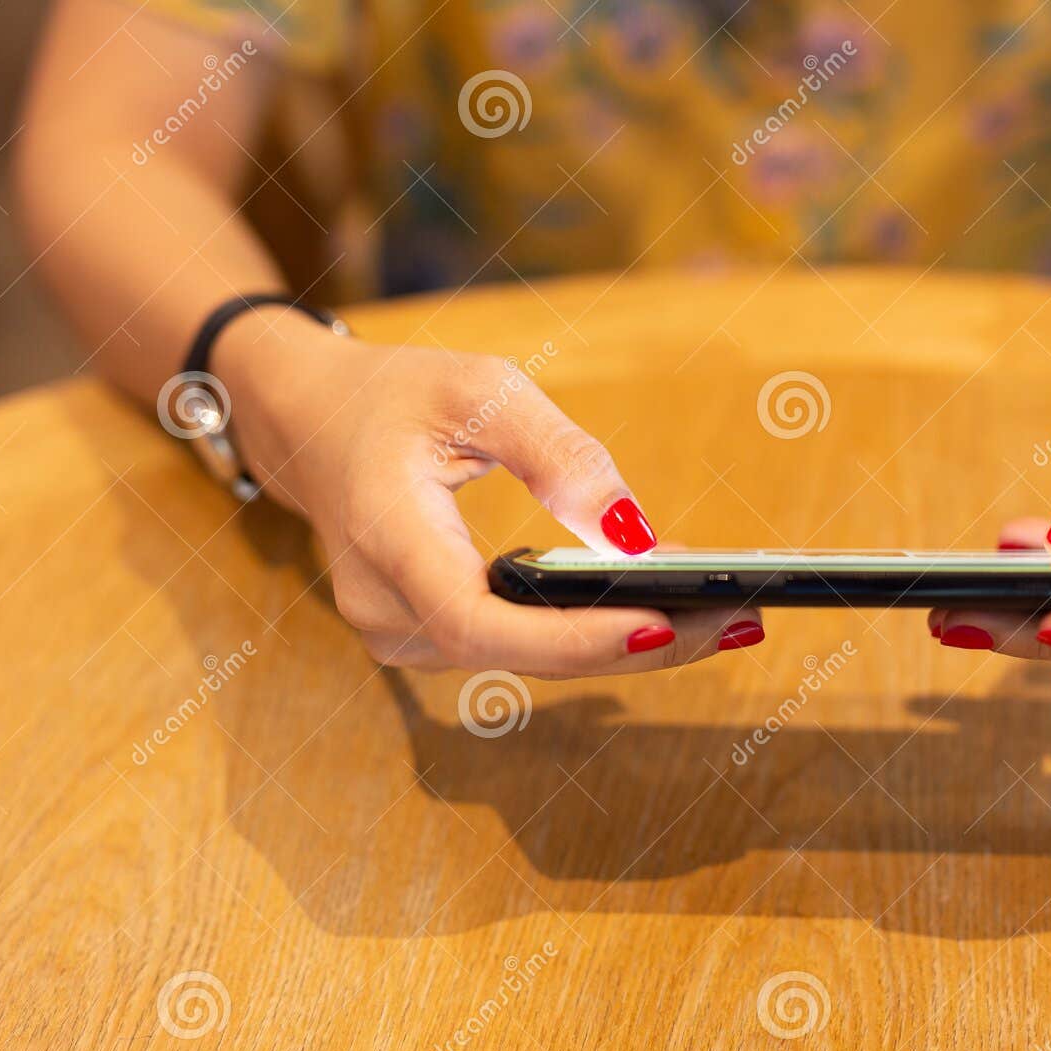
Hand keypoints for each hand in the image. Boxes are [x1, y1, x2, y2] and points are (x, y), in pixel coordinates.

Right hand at [216, 311, 763, 675]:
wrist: (308, 424)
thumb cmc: (392, 396)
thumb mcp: (480, 389)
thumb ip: (560, 455)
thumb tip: (636, 536)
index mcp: (388, 540)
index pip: (484, 624)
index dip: (575, 638)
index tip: (665, 624)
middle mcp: (388, 611)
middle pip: (525, 656)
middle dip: (638, 643)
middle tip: (742, 619)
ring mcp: (401, 636)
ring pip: (527, 661)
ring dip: (623, 641)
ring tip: (723, 613)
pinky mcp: (426, 637)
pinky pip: (517, 648)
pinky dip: (587, 631)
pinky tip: (658, 610)